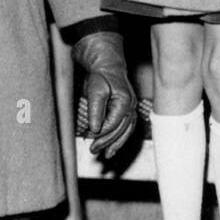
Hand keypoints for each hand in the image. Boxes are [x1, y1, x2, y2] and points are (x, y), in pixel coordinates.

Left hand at [71, 31, 136, 156]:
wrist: (107, 64)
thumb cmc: (100, 75)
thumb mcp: (94, 90)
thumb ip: (95, 110)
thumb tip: (95, 129)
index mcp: (125, 102)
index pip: (112, 124)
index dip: (100, 133)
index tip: (87, 136)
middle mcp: (131, 106)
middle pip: (120, 130)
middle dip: (106, 142)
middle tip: (93, 149)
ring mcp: (132, 108)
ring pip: (126, 131)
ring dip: (116, 144)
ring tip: (107, 155)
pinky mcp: (128, 110)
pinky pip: (127, 128)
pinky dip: (121, 139)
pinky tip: (114, 148)